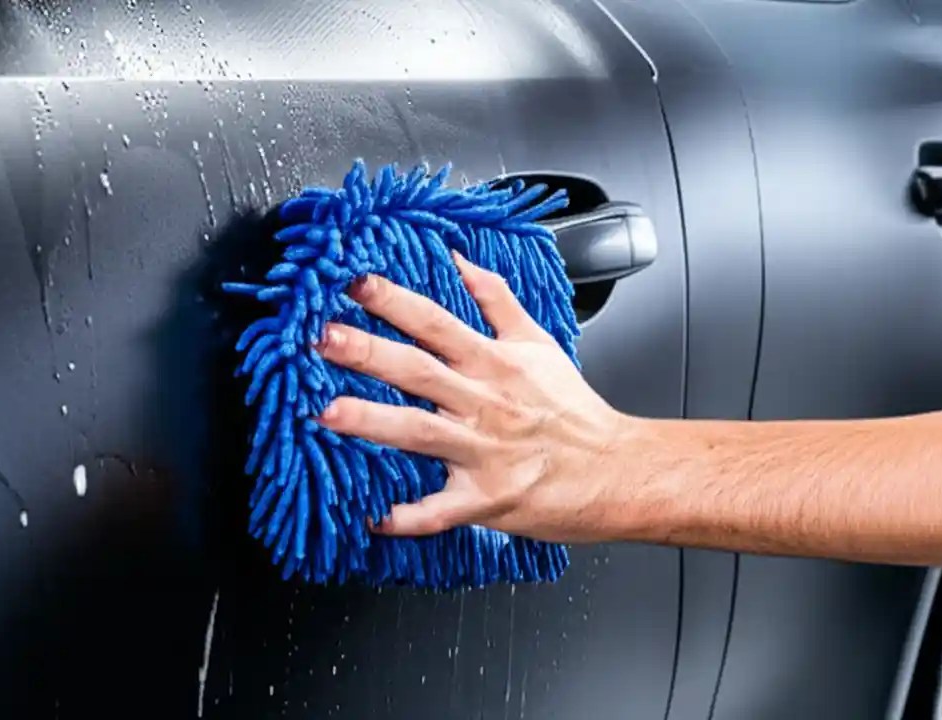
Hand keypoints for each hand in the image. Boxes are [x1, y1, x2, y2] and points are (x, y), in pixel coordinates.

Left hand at [315, 252, 676, 542]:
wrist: (619, 471)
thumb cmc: (574, 411)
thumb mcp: (539, 343)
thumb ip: (497, 300)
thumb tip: (461, 260)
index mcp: (494, 363)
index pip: (435, 321)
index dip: (393, 300)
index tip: (352, 283)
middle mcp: (484, 403)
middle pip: (417, 370)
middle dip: (367, 351)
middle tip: (322, 337)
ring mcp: (484, 453)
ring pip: (419, 433)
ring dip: (371, 422)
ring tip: (327, 413)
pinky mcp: (487, 500)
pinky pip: (440, 511)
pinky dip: (408, 518)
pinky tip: (373, 519)